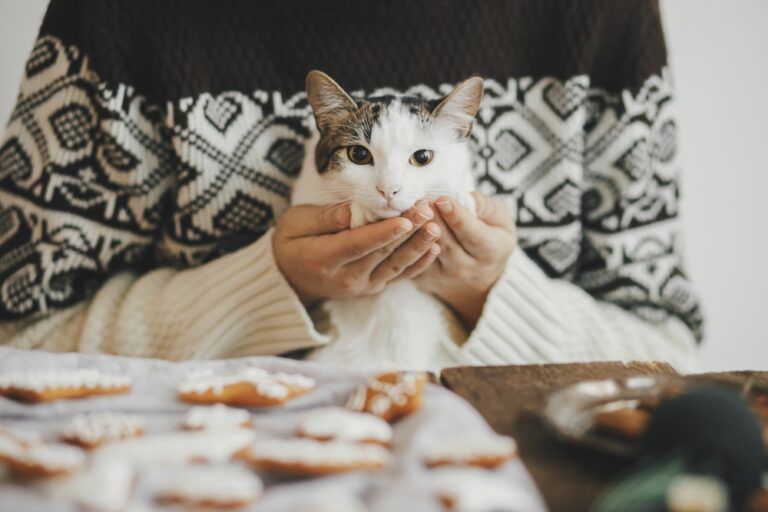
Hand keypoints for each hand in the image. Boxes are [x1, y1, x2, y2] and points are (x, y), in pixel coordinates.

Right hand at [273, 202, 441, 306]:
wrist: (290, 277)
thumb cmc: (292, 242)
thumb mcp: (295, 224)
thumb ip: (324, 218)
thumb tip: (351, 212)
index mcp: (323, 259)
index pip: (358, 245)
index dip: (384, 233)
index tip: (406, 219)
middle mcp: (346, 278)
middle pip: (382, 253)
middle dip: (409, 231)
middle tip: (427, 210)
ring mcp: (362, 285)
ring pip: (396, 266)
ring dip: (419, 246)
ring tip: (436, 227)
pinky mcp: (373, 287)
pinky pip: (399, 275)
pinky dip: (419, 263)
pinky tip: (435, 247)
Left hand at [415, 192, 516, 327]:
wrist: (480, 278)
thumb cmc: (491, 238)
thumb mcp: (501, 221)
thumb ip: (486, 207)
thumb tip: (465, 199)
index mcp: (491, 251)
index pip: (472, 234)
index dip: (456, 217)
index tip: (442, 199)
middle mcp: (468, 268)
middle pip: (446, 243)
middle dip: (432, 219)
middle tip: (421, 199)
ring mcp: (444, 276)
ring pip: (426, 252)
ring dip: (416, 230)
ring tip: (410, 209)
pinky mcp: (425, 279)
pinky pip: (412, 261)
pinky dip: (405, 242)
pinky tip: (401, 224)